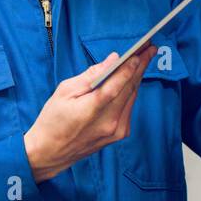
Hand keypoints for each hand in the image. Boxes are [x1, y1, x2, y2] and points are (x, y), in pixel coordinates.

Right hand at [23, 43, 156, 181]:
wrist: (50, 152)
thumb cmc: (53, 120)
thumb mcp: (64, 91)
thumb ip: (90, 75)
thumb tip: (112, 60)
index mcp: (93, 109)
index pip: (118, 84)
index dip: (131, 66)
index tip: (142, 50)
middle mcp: (109, 122)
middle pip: (129, 89)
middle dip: (140, 66)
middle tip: (150, 48)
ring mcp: (116, 130)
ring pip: (132, 97)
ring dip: (137, 78)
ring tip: (144, 59)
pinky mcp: (118, 135)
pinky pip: (129, 107)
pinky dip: (131, 92)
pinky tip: (132, 79)